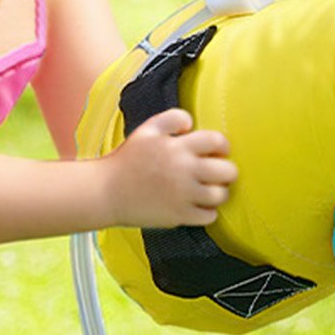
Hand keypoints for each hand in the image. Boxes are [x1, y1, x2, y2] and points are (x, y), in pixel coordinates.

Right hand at [102, 108, 237, 228]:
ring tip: (208, 190)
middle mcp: (184, 170)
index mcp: (178, 146)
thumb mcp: (147, 130)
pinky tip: (198, 205)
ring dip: (218, 192)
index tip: (217, 152)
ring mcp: (183, 194)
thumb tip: (192, 123)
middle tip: (217, 173)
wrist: (106, 191)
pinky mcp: (179, 215)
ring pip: (221, 195)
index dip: (222, 146)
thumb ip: (172, 118)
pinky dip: (208, 212)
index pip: (217, 141)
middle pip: (228, 171)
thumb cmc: (128, 159)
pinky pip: (210, 216)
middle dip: (226, 170)